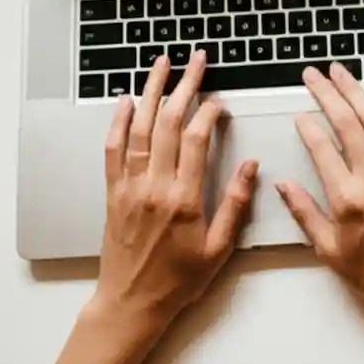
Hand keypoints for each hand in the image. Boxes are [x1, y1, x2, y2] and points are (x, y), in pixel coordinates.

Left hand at [42, 52, 258, 363]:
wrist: (131, 303)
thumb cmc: (178, 281)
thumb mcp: (219, 248)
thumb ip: (236, 203)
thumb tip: (250, 166)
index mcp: (184, 198)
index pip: (196, 140)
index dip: (209, 112)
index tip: (220, 100)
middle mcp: (153, 186)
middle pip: (168, 123)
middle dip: (183, 86)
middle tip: (195, 61)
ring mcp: (129, 186)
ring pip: (139, 127)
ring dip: (150, 92)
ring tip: (161, 65)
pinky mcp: (113, 192)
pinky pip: (113, 149)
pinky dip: (118, 121)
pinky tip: (125, 101)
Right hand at [276, 64, 363, 323]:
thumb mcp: (328, 249)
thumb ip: (305, 212)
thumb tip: (283, 184)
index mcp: (346, 198)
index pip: (322, 149)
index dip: (308, 126)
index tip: (300, 113)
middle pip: (347, 124)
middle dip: (327, 94)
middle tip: (313, 74)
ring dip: (357, 91)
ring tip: (341, 72)